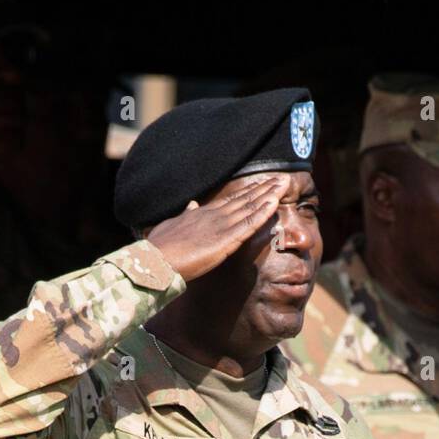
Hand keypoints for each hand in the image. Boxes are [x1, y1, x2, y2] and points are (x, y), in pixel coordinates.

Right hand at [148, 176, 289, 281]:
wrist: (154, 260)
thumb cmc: (161, 247)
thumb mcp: (173, 225)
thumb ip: (185, 215)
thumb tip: (191, 205)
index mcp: (203, 213)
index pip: (232, 200)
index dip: (250, 192)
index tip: (264, 184)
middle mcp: (215, 215)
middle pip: (245, 199)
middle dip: (264, 188)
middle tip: (282, 178)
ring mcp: (221, 225)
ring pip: (250, 207)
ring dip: (268, 195)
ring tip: (285, 184)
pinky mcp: (225, 239)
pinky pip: (249, 224)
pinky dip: (262, 212)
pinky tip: (274, 203)